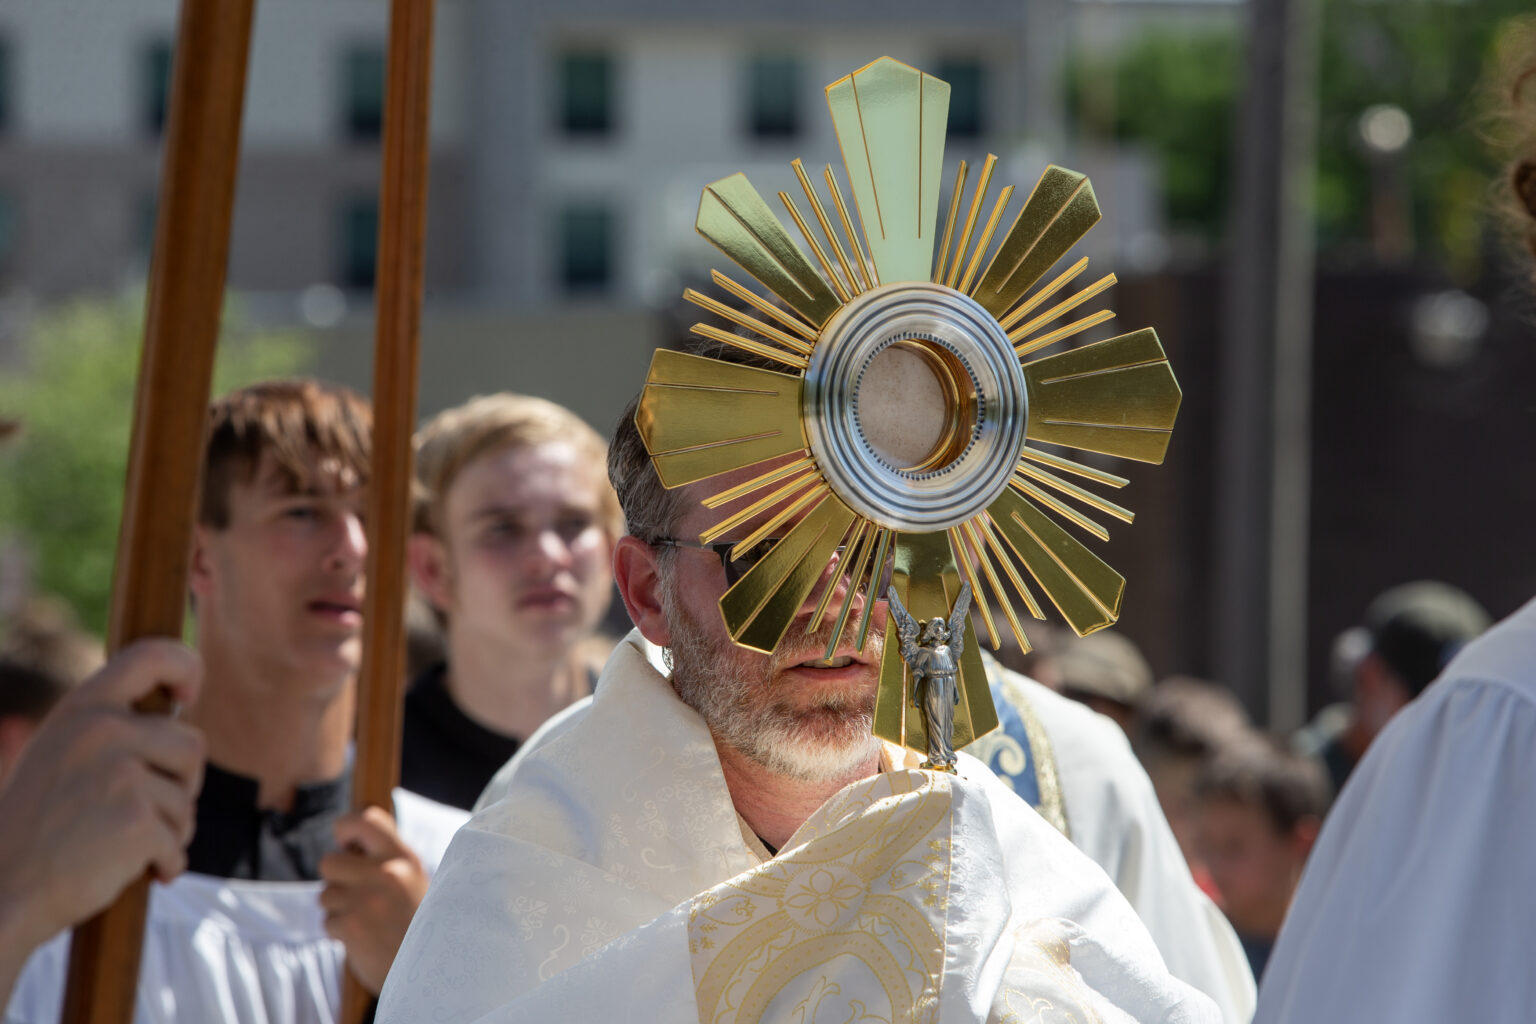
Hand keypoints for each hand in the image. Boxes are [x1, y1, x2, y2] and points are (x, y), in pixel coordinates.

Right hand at [0, 640, 203, 973]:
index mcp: (83, 708)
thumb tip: (178, 709)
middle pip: (192, 744)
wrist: (1, 889)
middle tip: (144, 812)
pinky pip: (178, 843)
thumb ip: (110, 728)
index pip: (151, 655)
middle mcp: (103, 732)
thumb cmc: (36, 825)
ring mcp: (121, 775)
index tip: (188, 698)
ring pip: (186, 801)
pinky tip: (131, 871)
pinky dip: (165, 864)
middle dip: (182, 784)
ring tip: (122, 846)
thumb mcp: (61, 752)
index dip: (186, 667)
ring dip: (169, 831)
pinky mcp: (137, 821)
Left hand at [318, 805, 428, 993]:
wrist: (435, 968)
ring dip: (339, 908)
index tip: (347, 843)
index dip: (345, 828)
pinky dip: (340, 931)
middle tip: (357, 893)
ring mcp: (366, 900)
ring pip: (325, 894)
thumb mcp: (413, 878)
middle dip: (336, 879)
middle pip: (329, 862)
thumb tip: (348, 840)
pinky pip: (327, 921)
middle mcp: (386, 873)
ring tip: (368, 919)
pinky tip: (364, 937)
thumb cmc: (418, 921)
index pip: (364, 820)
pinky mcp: (351, 926)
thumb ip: (385, 858)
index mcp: (403, 857)